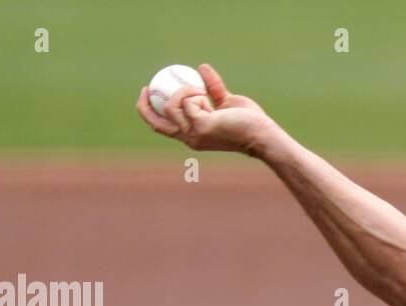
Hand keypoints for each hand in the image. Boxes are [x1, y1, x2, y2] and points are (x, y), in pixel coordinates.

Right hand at [135, 63, 277, 154]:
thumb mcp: (226, 101)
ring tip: (200, 90)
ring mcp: (193, 134)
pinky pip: (185, 102)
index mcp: (192, 135)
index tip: (150, 90)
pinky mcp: (200, 127)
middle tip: (149, 85)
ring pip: (169, 107)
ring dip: (182, 92)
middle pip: (155, 123)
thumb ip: (213, 88)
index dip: (149, 110)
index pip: (163, 126)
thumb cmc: (248, 121)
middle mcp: (189, 138)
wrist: (261, 132)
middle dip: (144, 105)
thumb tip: (201, 67)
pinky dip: (193, 92)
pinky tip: (205, 95)